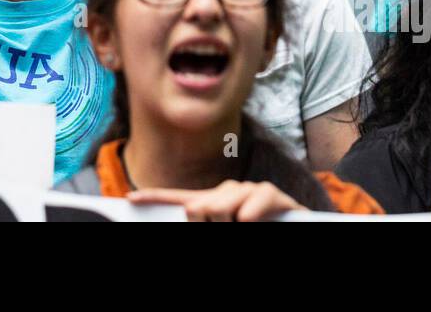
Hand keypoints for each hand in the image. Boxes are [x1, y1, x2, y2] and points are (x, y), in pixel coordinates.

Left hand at [129, 180, 303, 221]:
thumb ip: (208, 226)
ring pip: (233, 194)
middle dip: (206, 211)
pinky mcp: (280, 199)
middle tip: (210, 222)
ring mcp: (254, 195)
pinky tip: (247, 219)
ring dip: (229, 211)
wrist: (299, 235)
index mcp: (214, 207)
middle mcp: (231, 197)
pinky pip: (263, 194)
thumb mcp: (227, 234)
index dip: (157, 197)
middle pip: (208, 198)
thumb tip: (192, 209)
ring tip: (235, 223)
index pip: (182, 199)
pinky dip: (254, 207)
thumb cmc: (262, 236)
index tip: (131, 198)